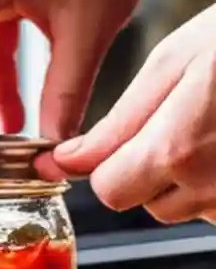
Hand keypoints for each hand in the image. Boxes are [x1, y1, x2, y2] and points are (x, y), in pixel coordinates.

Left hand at [53, 4, 215, 223]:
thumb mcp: (175, 62)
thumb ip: (118, 123)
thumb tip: (68, 162)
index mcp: (179, 150)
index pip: (110, 191)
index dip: (108, 165)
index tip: (120, 140)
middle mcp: (215, 186)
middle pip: (150, 203)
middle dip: (151, 170)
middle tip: (183, 118)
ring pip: (193, 206)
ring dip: (192, 176)